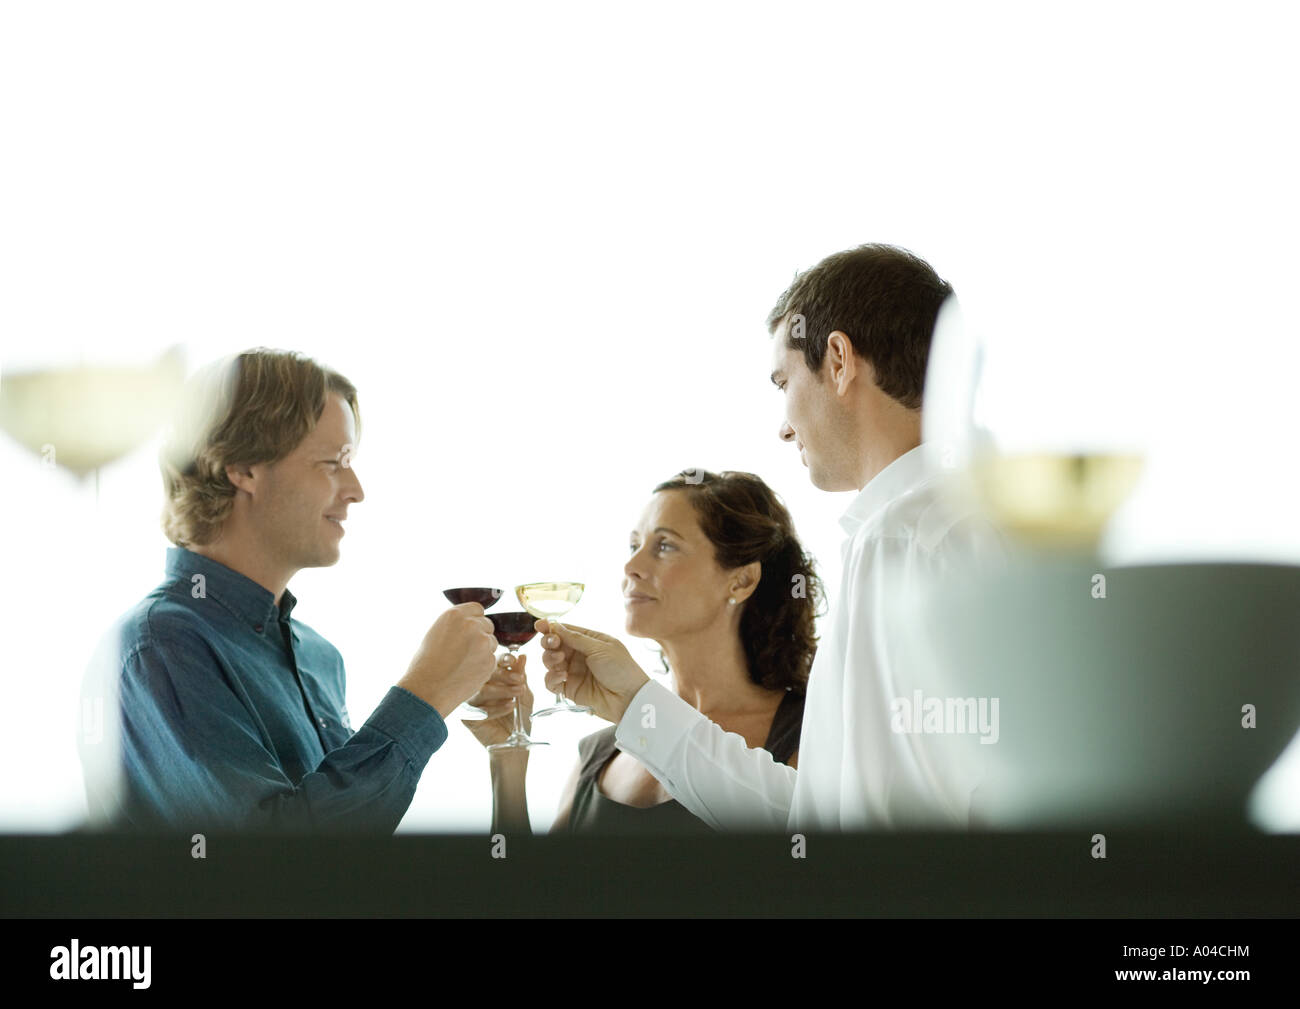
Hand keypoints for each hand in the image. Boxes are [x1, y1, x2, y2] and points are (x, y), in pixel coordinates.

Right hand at [398, 603, 497, 717]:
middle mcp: (471, 625)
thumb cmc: (426, 664)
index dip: (474, 620)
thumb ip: (456, 626)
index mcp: (454, 615)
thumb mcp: (436, 634)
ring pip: (492, 642)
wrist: (427, 689)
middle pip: (487, 624)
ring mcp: (483, 642)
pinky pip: (492, 659)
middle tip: (466, 650)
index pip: (477, 608)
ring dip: (483, 651)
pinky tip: (467, 673)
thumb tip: (471, 622)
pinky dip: (484, 666)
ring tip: (463, 663)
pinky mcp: (490, 660)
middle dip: (480, 635)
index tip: (470, 630)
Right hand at [462, 653, 533, 749]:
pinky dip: (497, 707)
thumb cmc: (519, 717)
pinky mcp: (468, 717)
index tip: (512, 660)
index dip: (502, 659)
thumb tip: (521, 657)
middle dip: (504, 675)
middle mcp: (479, 687)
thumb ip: (521, 676)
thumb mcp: (524, 694)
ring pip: (482, 690)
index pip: (493, 663)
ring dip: (502, 690)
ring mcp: (471, 702)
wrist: (516, 743)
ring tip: (518, 692)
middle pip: (485, 674)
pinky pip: (480, 709)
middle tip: (519, 679)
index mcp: (491, 678)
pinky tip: (510, 706)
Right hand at [536, 619, 648, 723]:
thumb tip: (557, 626)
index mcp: (589, 641)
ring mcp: (573, 671)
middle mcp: (579, 655)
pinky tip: (561, 676)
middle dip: (549, 642)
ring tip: (560, 660)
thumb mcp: (600, 648)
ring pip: (549, 661)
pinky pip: (551, 681)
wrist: (628, 698)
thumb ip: (576, 638)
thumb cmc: (621, 669)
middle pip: (554, 645)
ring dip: (550, 658)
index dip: (551, 627)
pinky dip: (551, 677)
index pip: (566, 631)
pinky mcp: (569, 688)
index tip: (540, 625)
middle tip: (553, 643)